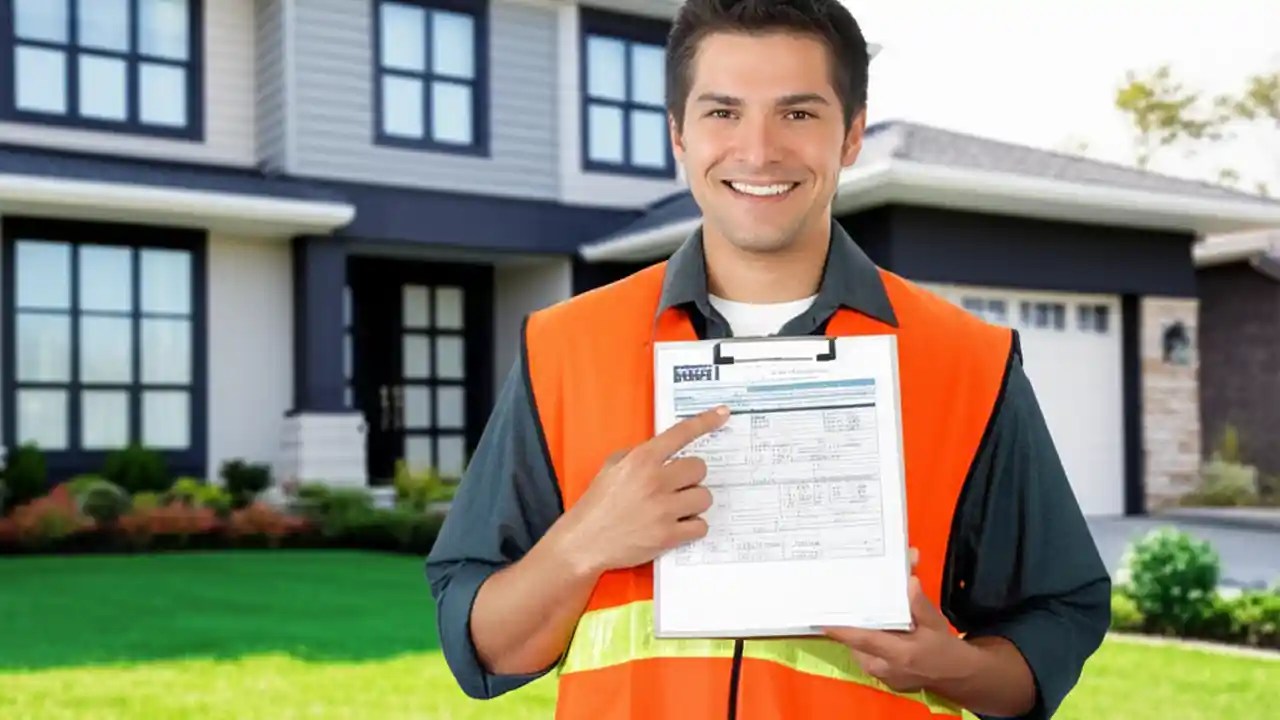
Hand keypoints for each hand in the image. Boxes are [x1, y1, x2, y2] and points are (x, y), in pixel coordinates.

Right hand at [556, 405, 729, 575]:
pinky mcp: (668, 536)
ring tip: (677, 508)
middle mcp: (655, 481)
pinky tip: (678, 525)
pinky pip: (701, 526)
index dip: (705, 421)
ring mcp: (663, 510)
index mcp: (641, 460)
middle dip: (692, 476)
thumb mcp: (611, 466)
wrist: (584, 541)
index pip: (681, 433)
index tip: (723, 414)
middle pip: (700, 468)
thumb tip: (665, 451)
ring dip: (694, 501)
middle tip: (678, 485)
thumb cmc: (597, 503)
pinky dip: (693, 526)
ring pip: (705, 497)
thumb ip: (639, 455)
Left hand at [820, 576, 977, 693]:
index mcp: (900, 654)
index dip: (843, 630)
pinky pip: (867, 658)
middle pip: (856, 645)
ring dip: (857, 635)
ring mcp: (884, 677)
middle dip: (849, 626)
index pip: (864, 640)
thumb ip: (920, 604)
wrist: (957, 675)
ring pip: (860, 652)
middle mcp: (887, 668)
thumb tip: (909, 581)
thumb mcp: (936, 624)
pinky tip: (867, 628)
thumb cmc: (945, 648)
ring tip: (851, 613)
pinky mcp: (884, 680)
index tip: (823, 620)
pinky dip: (866, 645)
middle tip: (840, 605)